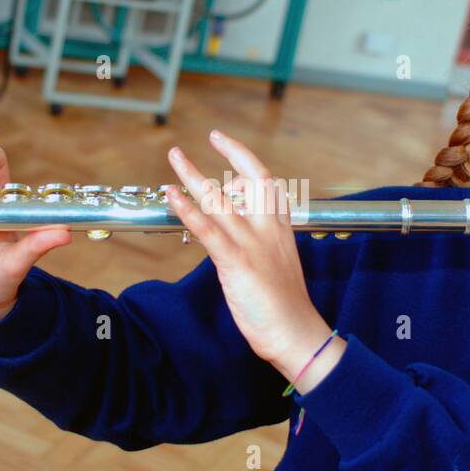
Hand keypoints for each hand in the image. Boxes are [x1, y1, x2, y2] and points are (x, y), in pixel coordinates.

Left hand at [164, 130, 330, 373]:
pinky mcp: (237, 262)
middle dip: (229, 154)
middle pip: (250, 179)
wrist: (296, 333)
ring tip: (175, 156)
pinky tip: (173, 195)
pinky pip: (209, 230)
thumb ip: (259, 243)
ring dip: (193, 176)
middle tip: (208, 137)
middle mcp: (269, 229)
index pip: (267, 182)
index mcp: (281, 229)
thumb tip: (234, 228)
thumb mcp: (276, 266)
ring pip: (221, 200)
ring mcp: (253, 243)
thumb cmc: (285, 307)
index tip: (225, 142)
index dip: (245, 158)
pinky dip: (189, 210)